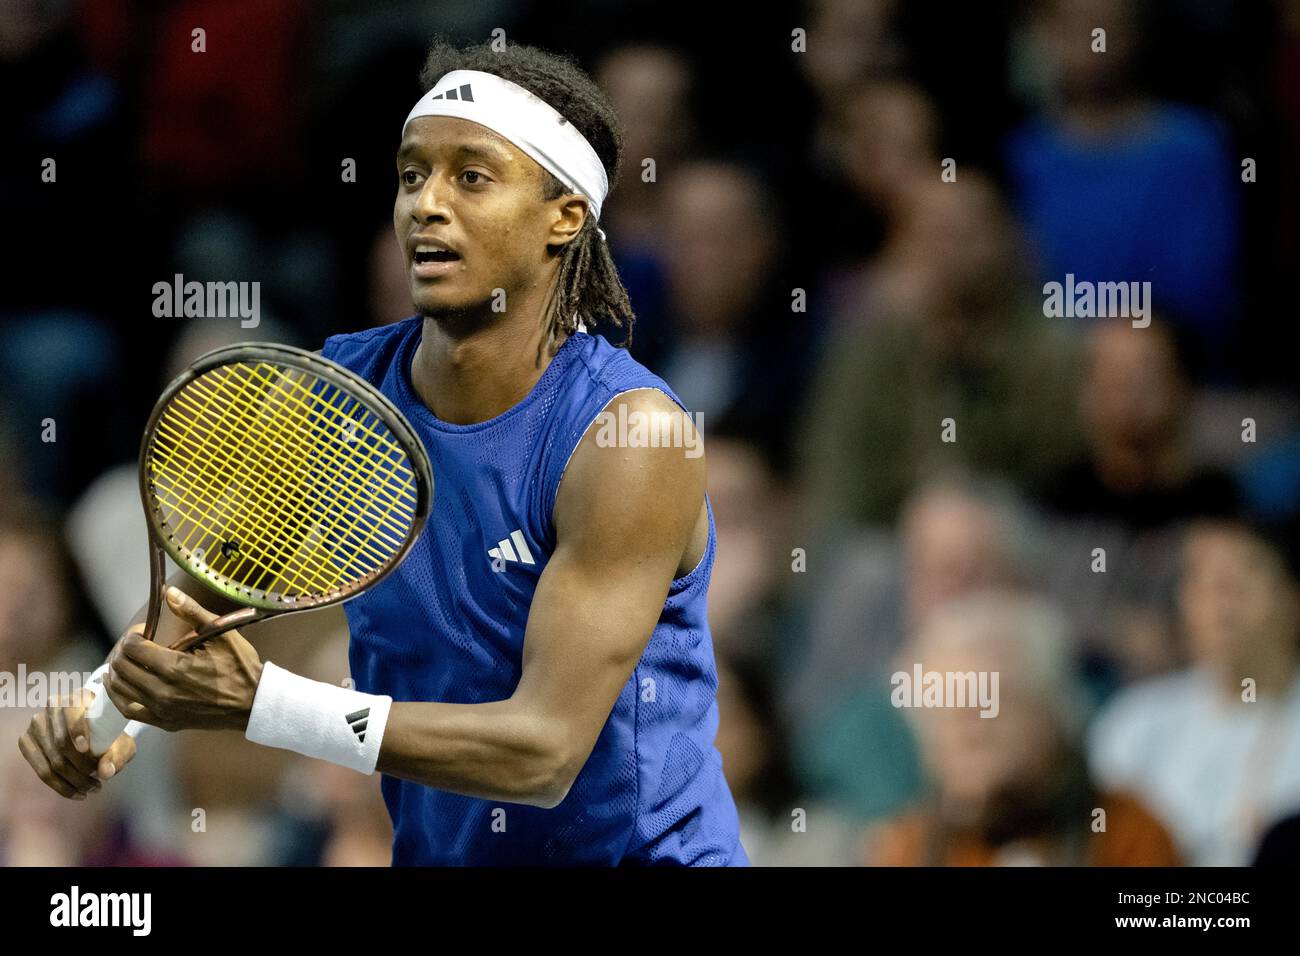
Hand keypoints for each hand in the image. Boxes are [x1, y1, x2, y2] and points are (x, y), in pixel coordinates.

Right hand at [18, 688, 135, 798]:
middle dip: (80, 767)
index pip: (72, 711)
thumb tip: (105, 772)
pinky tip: (77, 792)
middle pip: (60, 742)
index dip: (77, 729)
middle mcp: (53, 706)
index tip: (86, 748)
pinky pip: (40, 769)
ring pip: (51, 759)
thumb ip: (117, 755)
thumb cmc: (110, 733)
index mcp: (79, 697)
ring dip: (72, 780)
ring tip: (91, 790)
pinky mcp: (27, 741)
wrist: (94, 731)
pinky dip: (59, 784)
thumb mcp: (122, 742)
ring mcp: (37, 723)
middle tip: (98, 783)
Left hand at [102, 587, 263, 732]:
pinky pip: (128, 710)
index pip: (132, 648)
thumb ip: (192, 611)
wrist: (252, 703)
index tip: (145, 630)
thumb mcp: (221, 634)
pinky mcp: (163, 722)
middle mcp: (161, 690)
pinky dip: (118, 696)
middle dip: (122, 649)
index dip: (133, 634)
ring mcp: (161, 709)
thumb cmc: (239, 666)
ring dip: (116, 670)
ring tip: (125, 660)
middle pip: (121, 667)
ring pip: (119, 689)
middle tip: (136, 643)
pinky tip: (120, 684)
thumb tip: (168, 592)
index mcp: (174, 667)